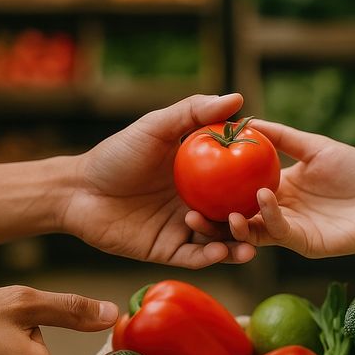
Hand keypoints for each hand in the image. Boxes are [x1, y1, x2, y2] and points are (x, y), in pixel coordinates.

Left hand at [63, 94, 256, 267]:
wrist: (77, 189)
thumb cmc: (115, 154)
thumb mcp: (157, 127)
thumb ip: (195, 112)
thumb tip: (238, 98)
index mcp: (198, 176)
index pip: (235, 182)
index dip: (257, 185)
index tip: (277, 183)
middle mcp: (195, 203)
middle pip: (233, 216)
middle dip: (253, 223)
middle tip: (268, 222)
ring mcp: (181, 229)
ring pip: (218, 241)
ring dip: (236, 245)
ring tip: (249, 246)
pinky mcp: (166, 250)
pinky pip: (194, 257)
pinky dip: (211, 257)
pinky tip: (222, 253)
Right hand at [187, 120, 354, 258]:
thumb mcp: (314, 146)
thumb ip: (283, 137)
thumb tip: (250, 120)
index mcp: (275, 190)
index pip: (236, 194)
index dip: (214, 192)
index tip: (191, 179)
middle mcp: (277, 213)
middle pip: (236, 220)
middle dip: (213, 221)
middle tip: (190, 211)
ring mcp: (290, 230)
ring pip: (253, 233)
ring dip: (237, 225)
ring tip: (225, 211)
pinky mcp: (306, 243)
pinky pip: (281, 233)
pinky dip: (269, 217)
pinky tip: (263, 199)